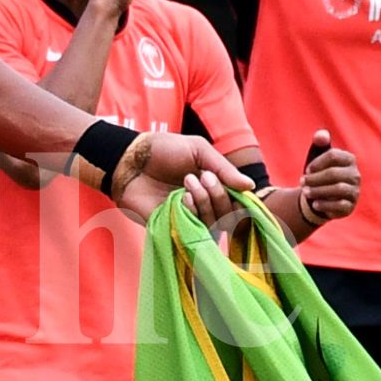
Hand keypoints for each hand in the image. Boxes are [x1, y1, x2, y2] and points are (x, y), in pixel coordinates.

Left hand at [114, 131, 252, 224]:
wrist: (131, 160)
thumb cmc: (164, 150)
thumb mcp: (199, 150)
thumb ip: (224, 169)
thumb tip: (250, 187)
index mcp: (214, 187)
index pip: (238, 203)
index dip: (240, 199)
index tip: (235, 186)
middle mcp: (205, 205)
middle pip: (228, 216)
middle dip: (219, 195)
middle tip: (203, 177)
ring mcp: (189, 217)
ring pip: (213, 224)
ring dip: (205, 202)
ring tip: (188, 182)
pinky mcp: (173, 227)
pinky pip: (193, 230)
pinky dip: (192, 212)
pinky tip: (181, 198)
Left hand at [297, 128, 358, 224]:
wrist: (323, 197)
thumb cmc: (320, 172)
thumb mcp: (318, 156)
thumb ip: (320, 143)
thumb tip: (322, 134)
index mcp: (349, 159)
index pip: (333, 156)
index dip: (317, 163)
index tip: (308, 169)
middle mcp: (355, 175)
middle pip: (334, 173)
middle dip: (314, 178)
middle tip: (302, 182)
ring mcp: (355, 191)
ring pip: (338, 189)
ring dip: (318, 191)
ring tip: (305, 192)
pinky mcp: (350, 206)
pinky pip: (339, 205)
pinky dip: (325, 204)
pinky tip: (314, 204)